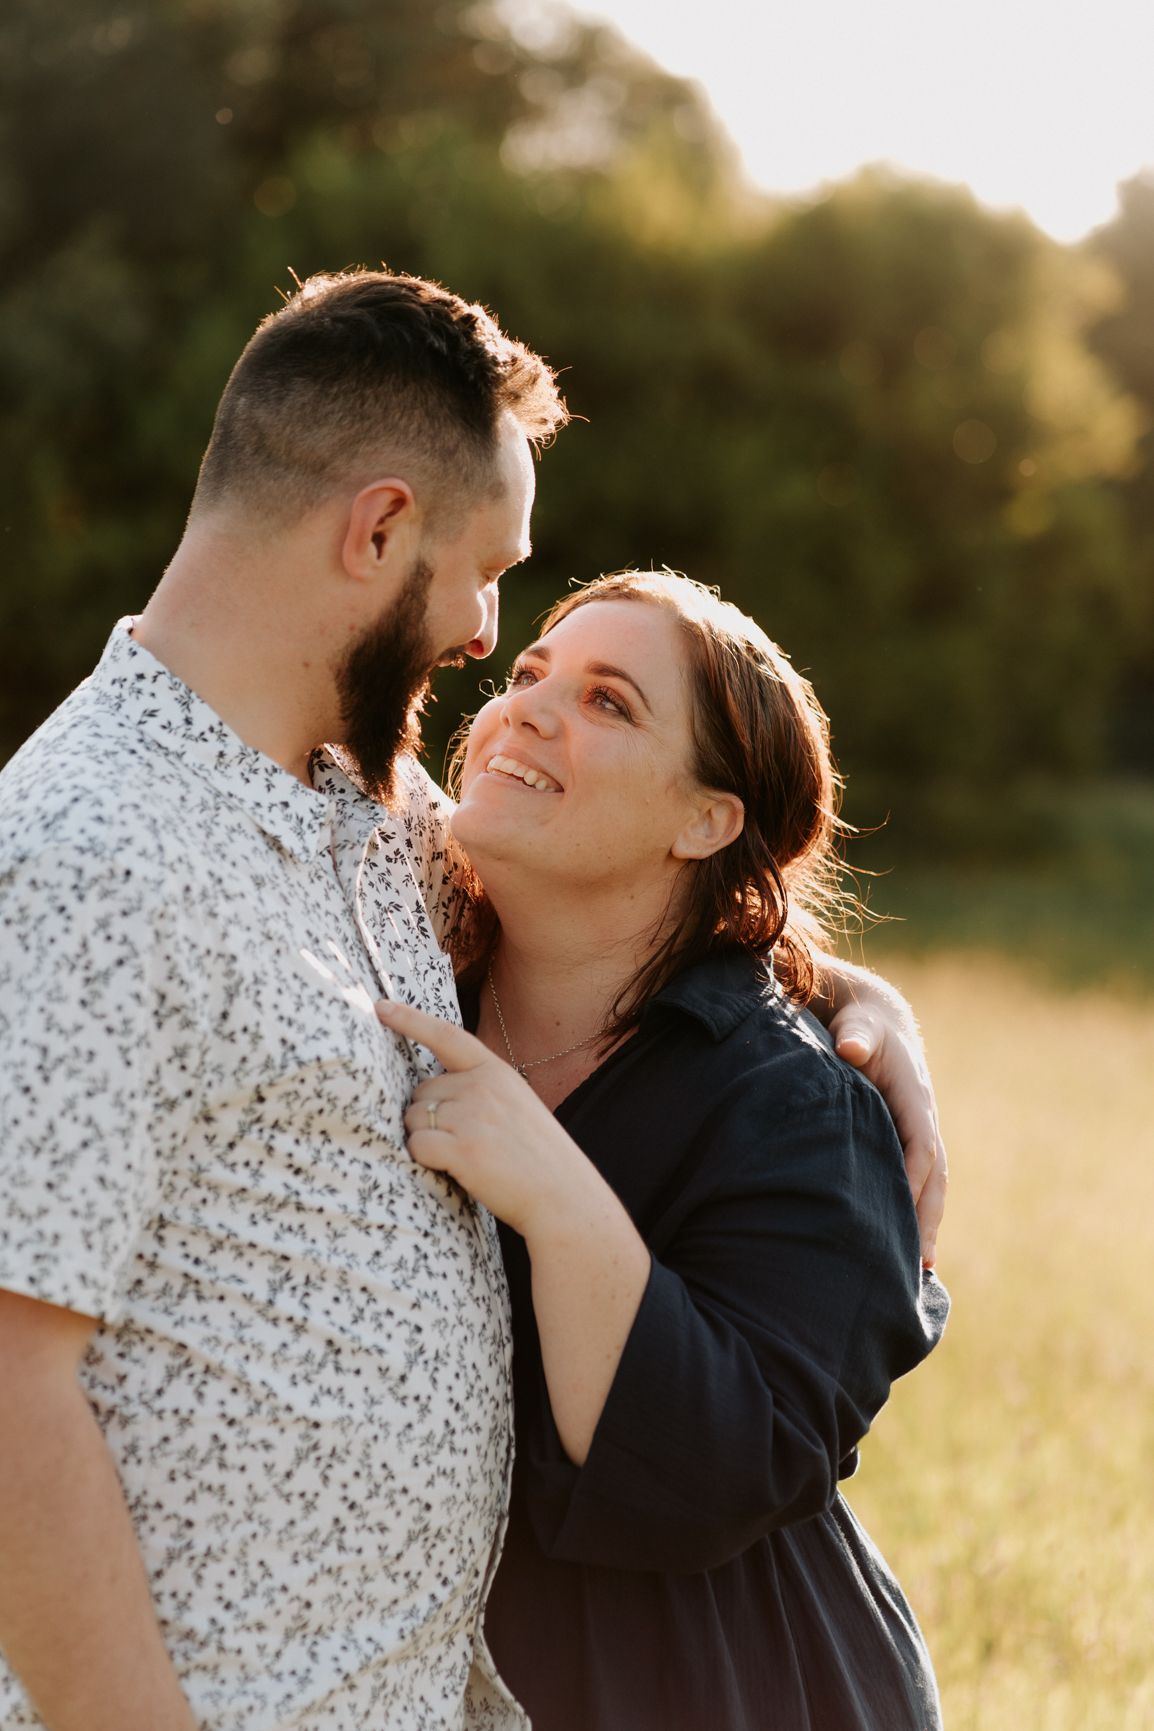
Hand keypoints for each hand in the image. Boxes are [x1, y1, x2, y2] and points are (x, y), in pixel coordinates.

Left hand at [375, 999, 593, 1236]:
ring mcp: (471, 1116)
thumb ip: (479, 1089)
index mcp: (496, 1071)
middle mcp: (481, 1086)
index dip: (410, 1020)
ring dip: (425, 1139)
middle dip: (427, 1116)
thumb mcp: (517, 1104)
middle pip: (420, 1092)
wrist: (564, 1195)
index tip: (381, 1007)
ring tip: (463, 1156)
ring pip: (414, 1119)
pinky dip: (424, 1159)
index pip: (446, 1036)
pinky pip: (417, 1145)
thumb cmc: (538, 1156)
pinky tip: (452, 1168)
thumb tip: (429, 1091)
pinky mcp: (462, 1148)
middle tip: (463, 1141)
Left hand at [828, 1000, 947, 1267]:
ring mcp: (915, 1133)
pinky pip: (916, 1183)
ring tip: (919, 1270)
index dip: (914, 1177)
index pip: (921, 1144)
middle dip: (928, 1217)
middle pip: (934, 1176)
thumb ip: (856, 1035)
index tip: (903, 1212)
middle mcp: (922, 1120)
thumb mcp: (859, 1024)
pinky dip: (915, 1213)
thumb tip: (852, 1048)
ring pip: (929, 1186)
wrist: (875, 1023)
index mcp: (915, 1098)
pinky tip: (905, 1247)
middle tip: (921, 1262)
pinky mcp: (904, 1143)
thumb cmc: (862, 1025)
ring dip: (926, 1224)